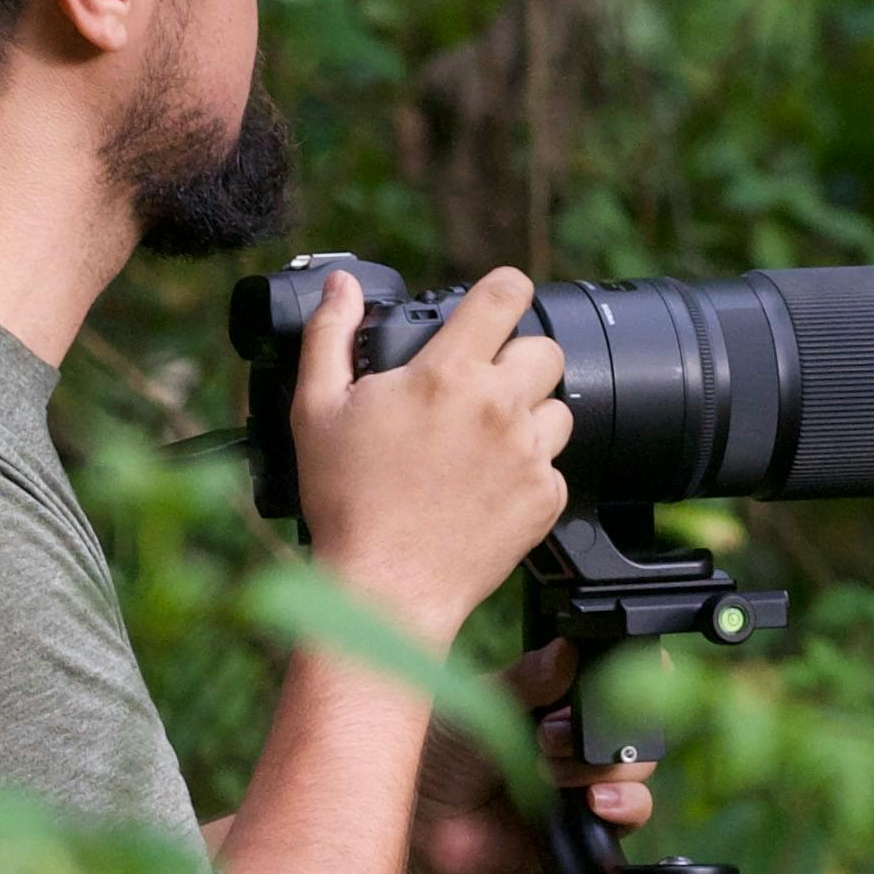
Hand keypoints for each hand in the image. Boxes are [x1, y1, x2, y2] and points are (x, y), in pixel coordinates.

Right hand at [283, 266, 573, 648]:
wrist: (385, 588)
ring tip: (483, 442)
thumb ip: (329, 335)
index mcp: (447, 373)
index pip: (506, 294)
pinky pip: (555, 466)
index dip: (505, 290)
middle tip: (480, 388)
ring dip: (529, 414)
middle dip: (516, 359)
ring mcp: (528, 454)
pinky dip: (529, 472)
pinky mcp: (546, 499)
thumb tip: (342, 285)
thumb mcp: (316, 409)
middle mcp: (499, 407)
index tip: (497, 302)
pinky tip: (486, 488)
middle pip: (545, 349)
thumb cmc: (346, 502)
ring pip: (558, 407)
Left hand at [405, 638, 656, 873]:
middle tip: (549, 736)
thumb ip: (528, 679)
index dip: (621, 678)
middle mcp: (573, 739)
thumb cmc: (435, 760)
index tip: (614, 678)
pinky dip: (623, 805)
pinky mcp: (584, 826)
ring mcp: (581, 782)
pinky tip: (590, 802)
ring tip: (552, 772)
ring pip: (637, 767)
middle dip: (607, 726)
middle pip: (633, 723)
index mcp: (552, 698)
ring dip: (608, 766)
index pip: (608, 680)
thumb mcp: (482, 704)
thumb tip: (568, 649)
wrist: (420, 828)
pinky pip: (631, 814)